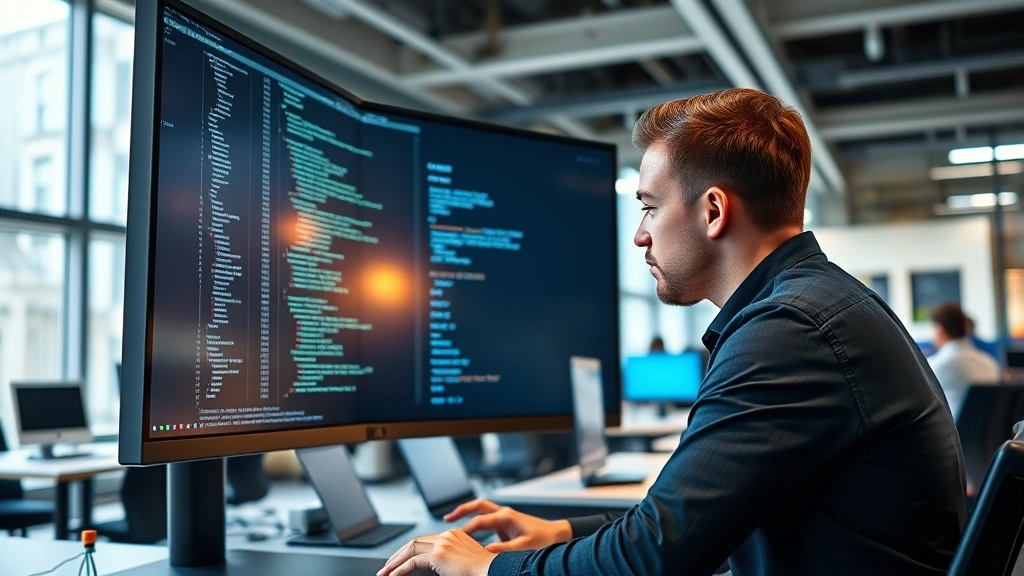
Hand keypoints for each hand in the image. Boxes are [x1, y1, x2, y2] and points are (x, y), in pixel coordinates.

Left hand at [378, 529, 494, 575]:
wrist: (492, 571)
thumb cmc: (482, 571)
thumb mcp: (464, 562)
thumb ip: (449, 561)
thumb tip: (435, 567)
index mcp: (454, 535)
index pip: (425, 540)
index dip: (410, 551)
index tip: (400, 560)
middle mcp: (447, 535)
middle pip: (415, 542)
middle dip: (398, 555)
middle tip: (387, 566)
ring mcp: (443, 543)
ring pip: (410, 549)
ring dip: (395, 562)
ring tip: (385, 572)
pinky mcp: (439, 554)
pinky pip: (413, 562)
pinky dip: (400, 569)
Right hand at [445, 499, 571, 552]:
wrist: (559, 535)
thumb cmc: (544, 541)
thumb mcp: (523, 548)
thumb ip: (502, 550)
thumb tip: (484, 552)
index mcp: (506, 516)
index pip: (479, 522)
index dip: (466, 531)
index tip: (454, 540)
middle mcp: (504, 513)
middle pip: (478, 506)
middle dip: (461, 511)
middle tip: (446, 519)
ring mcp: (506, 517)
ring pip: (482, 511)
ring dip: (468, 515)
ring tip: (453, 523)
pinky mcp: (508, 524)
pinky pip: (488, 521)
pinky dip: (477, 525)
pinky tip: (472, 536)